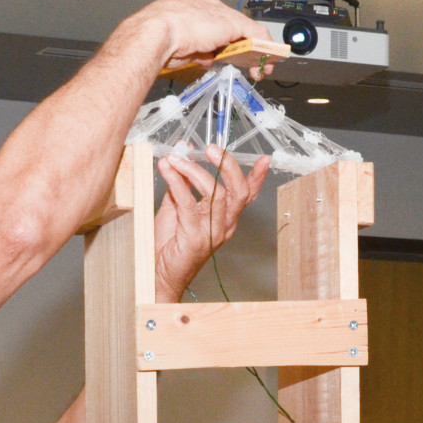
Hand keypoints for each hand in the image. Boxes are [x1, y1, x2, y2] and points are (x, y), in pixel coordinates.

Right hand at [128, 0, 271, 76]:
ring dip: (254, 47)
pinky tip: (267, 58)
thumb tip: (207, 57)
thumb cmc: (154, 39)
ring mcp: (218, 10)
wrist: (154, 33)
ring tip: (259, 64)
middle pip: (229, 21)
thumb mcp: (178, 45)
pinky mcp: (231, 22)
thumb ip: (196, 49)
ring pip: (243, 27)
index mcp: (186, 3)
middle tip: (247, 60)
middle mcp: (204, 2)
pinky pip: (254, 32)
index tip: (224, 49)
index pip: (210, 19)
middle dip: (239, 42)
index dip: (220, 36)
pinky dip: (263, 45)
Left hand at [153, 146, 269, 303]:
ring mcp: (212, 232)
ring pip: (217, 194)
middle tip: (212, 149)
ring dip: (195, 171)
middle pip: (238, 192)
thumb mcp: (177, 206)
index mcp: (225, 218)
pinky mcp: (194, 236)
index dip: (256, 177)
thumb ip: (182, 180)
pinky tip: (168, 170)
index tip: (264, 159)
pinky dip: (178, 182)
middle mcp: (224, 225)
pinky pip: (189, 203)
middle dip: (228, 166)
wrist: (158, 274)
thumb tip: (184, 151)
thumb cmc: (168, 244)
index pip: (246, 196)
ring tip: (177, 158)